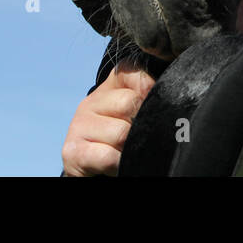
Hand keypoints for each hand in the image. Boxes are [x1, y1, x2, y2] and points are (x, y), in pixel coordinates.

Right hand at [60, 60, 155, 175]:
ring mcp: (78, 125)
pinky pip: (107, 156)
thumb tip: (170, 92)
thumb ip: (149, 94)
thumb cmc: (122, 139)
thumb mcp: (136, 112)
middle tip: (137, 137)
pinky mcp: (72, 151)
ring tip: (125, 151)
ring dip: (129, 148)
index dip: (153, 94)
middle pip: (131, 103)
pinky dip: (117, 164)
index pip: (139, 76)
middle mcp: (91, 100)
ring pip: (120, 133)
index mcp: (110, 85)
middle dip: (140, 125)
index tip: (151, 110)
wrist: (92, 166)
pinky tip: (115, 164)